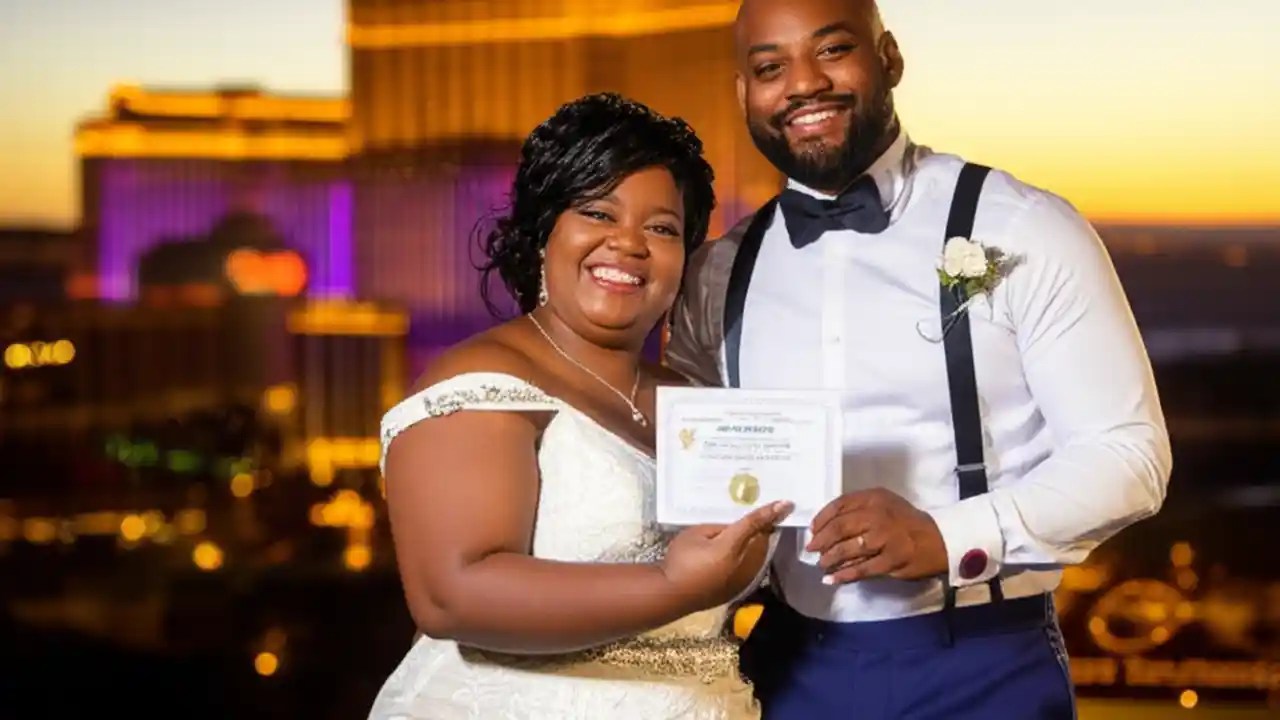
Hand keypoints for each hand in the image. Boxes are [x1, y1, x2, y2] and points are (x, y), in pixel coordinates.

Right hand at [661, 501, 793, 610]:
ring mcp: (744, 578)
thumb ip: (720, 527)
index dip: (770, 513)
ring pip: (761, 554)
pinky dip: (754, 555)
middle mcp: (743, 564)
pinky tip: (744, 550)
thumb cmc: (680, 560)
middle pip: (763, 539)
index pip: (754, 524)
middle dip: (766, 526)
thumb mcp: (696, 534)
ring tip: (757, 529)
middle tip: (766, 513)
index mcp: (731, 547)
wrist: (672, 594)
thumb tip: (736, 526)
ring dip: (761, 541)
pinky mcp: (741, 587)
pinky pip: (754, 566)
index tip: (787, 503)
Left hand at [807, 488, 947, 584]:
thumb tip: (827, 524)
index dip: (821, 519)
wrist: (939, 539)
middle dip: (821, 541)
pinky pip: (861, 569)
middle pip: (839, 527)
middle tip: (812, 550)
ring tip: (822, 565)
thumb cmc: (906, 521)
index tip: (812, 530)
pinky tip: (832, 580)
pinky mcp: (891, 560)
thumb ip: (859, 509)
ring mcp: (884, 538)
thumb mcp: (884, 504)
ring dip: (830, 559)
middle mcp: (878, 515)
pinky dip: (844, 575)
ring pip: (847, 549)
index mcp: (874, 498)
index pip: (839, 505)